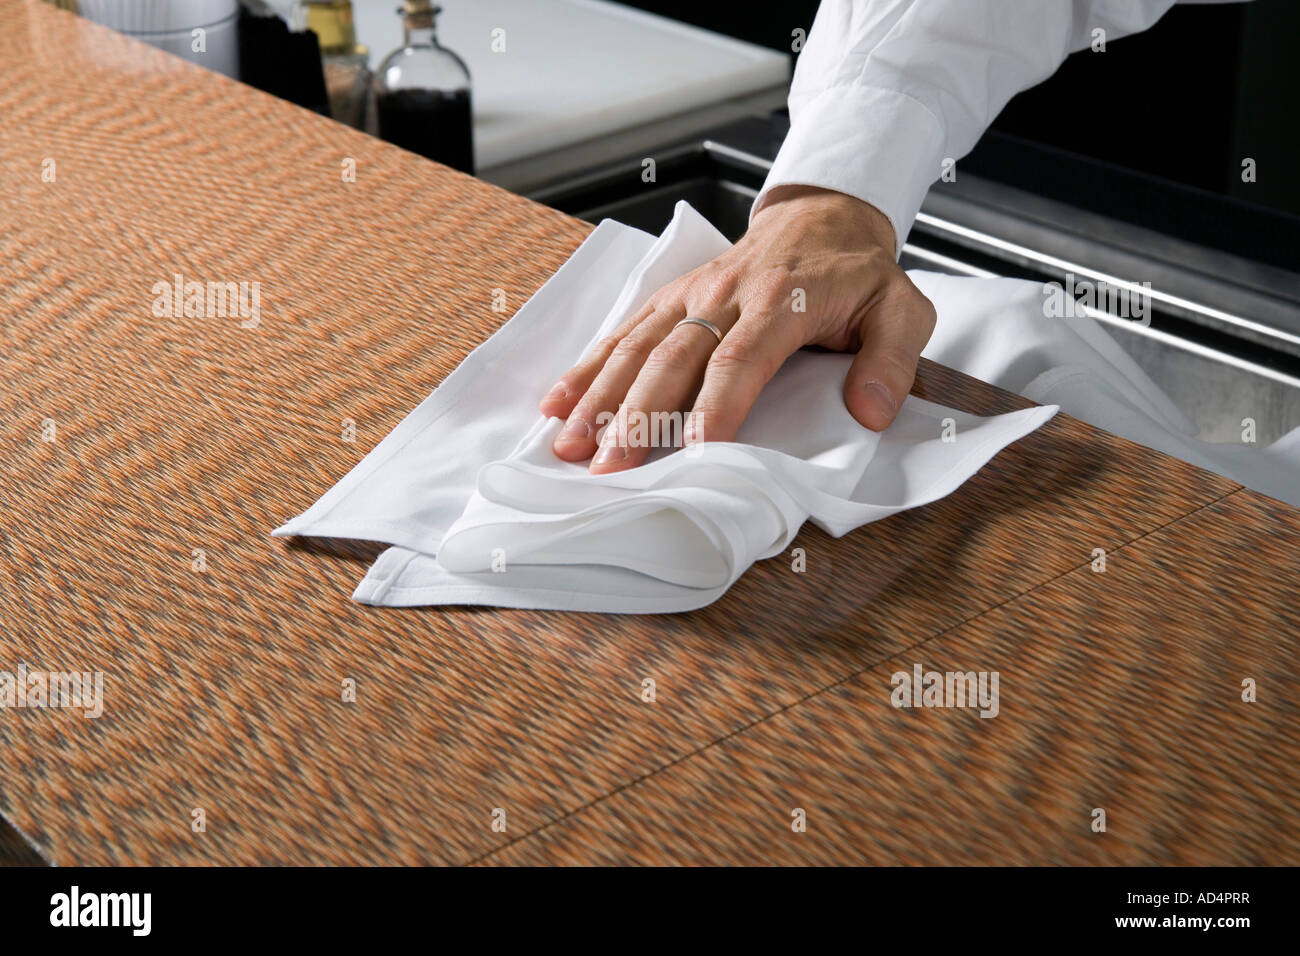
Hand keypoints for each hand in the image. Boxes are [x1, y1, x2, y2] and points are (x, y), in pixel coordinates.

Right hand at [538, 185, 936, 473]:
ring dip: (599, 397)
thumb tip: (870, 411)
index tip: (697, 451)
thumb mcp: (903, 309)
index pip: (741, 358)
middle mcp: (725, 295)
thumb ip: (891, 361)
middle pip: (672, 358)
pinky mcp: (670, 298)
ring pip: (637, 346)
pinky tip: (557, 401)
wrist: (822, 217)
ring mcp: (690, 295)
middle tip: (608, 467)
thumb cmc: (858, 275)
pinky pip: (623, 331)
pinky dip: (588, 366)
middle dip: (637, 416)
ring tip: (568, 444)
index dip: (717, 406)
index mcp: (782, 301)